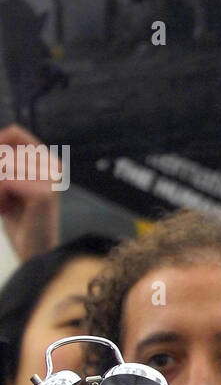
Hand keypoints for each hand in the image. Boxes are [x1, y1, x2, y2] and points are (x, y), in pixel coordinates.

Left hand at [0, 125, 60, 259]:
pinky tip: (6, 210)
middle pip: (4, 151)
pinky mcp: (44, 193)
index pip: (14, 133)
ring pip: (2, 166)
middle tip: (2, 198)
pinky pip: (5, 182)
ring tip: (3, 205)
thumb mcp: (8, 184)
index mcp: (45, 159)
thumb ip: (3, 163)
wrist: (35, 252)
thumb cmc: (20, 220)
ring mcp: (50, 178)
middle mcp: (51, 165)